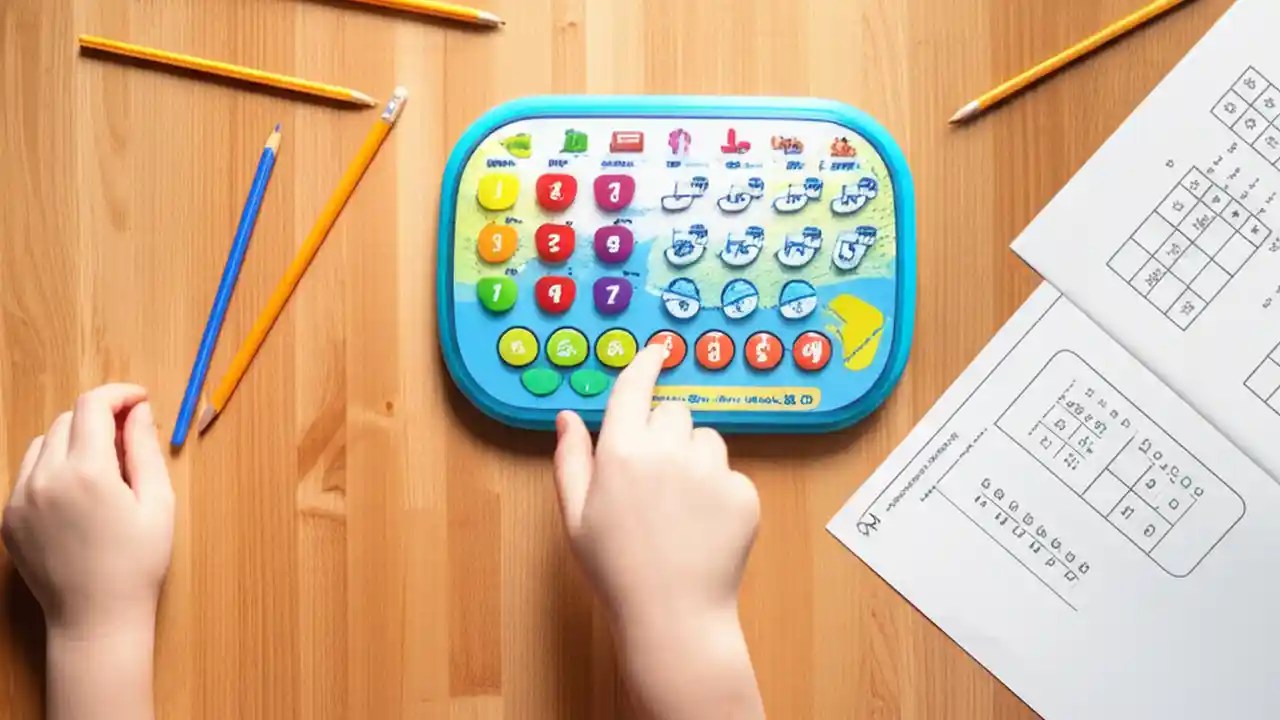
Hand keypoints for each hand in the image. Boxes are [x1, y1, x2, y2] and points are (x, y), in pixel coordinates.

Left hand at [3, 384, 174, 636]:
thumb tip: (138, 411)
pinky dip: (53, 468)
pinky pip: (28, 473)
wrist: (95, 617)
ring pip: (42, 443)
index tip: (140, 400)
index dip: (118, 394)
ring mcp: (20, 498)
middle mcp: (45, 478)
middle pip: (67, 420)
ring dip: (73, 441)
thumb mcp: (157, 502)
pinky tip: (78, 494)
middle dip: (99, 418)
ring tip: (103, 468)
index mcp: (88, 472)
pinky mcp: (9, 517)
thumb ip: (144, 449)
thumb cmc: (138, 562)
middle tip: (129, 438)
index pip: (93, 406)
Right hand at [554, 345, 763, 718]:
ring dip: (695, 458)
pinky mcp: (743, 492)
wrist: (673, 615)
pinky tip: (702, 527)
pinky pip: (731, 474)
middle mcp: (667, 450)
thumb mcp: (576, 516)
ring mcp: (710, 470)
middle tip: (654, 478)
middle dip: (665, 432)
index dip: (645, 364)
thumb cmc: (615, 568)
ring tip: (680, 507)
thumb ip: (571, 459)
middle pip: (674, 412)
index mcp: (621, 451)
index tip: (656, 352)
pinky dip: (719, 492)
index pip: (635, 387)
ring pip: (707, 439)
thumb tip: (566, 416)